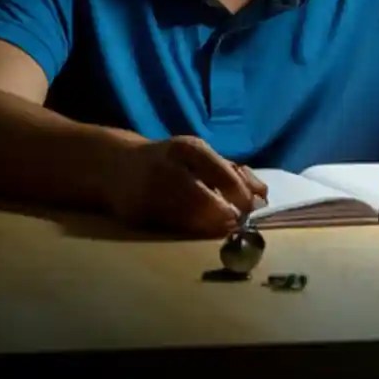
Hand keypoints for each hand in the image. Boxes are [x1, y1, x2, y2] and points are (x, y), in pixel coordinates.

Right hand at [102, 135, 267, 236]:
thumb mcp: (198, 156)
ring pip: (189, 218)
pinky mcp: (137, 213)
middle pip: (205, 200)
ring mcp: (148, 191)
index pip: (221, 172)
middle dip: (225, 215)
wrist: (116, 165)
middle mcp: (166, 167)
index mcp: (186, 148)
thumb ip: (231, 173)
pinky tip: (197, 228)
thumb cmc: (168, 160)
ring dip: (210, 226)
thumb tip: (262, 195)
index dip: (240, 194)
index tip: (251, 208)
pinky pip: (172, 227)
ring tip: (220, 226)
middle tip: (237, 223)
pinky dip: (190, 230)